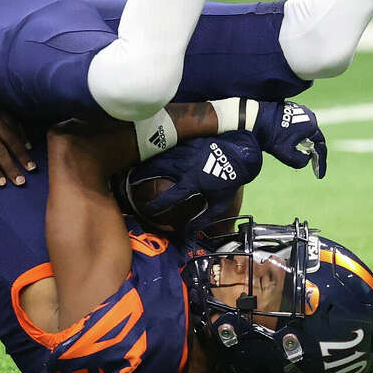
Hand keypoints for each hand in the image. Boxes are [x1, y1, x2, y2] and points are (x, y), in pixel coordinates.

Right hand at [120, 132, 262, 234]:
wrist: (242, 150)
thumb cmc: (231, 178)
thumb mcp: (220, 202)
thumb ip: (204, 217)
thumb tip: (190, 232)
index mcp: (191, 183)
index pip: (167, 197)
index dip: (155, 205)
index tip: (147, 209)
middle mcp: (184, 167)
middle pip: (154, 171)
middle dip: (140, 176)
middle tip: (130, 181)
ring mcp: (184, 151)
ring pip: (159, 156)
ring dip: (147, 162)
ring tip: (137, 167)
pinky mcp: (187, 141)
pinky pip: (168, 146)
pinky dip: (158, 150)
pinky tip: (153, 153)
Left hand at [251, 100, 327, 177]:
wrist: (254, 119)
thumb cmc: (269, 136)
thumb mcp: (286, 154)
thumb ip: (300, 161)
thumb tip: (308, 158)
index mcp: (311, 126)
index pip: (321, 147)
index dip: (321, 163)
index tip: (319, 175)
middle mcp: (309, 116)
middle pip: (316, 139)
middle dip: (315, 153)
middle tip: (314, 167)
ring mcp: (300, 111)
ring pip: (307, 132)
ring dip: (307, 144)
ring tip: (307, 157)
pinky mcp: (292, 110)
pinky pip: (300, 126)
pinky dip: (299, 137)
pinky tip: (296, 144)